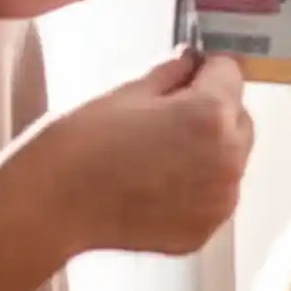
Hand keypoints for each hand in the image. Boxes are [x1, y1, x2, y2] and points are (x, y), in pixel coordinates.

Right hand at [45, 50, 254, 254]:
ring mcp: (221, 199)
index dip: (208, 69)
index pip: (231, 73)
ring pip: (231, 159)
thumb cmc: (82, 143)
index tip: (189, 73)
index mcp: (212, 114)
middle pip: (240, 118)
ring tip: (161, 155)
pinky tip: (159, 184)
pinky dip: (198, 186)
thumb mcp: (128, 92)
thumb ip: (173, 74)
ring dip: (210, 150)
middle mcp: (230, 158)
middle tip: (171, 115)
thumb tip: (193, 63)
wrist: (50, 207)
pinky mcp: (206, 228)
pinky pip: (215, 195)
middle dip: (215, 110)